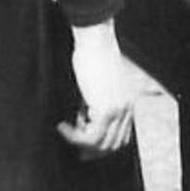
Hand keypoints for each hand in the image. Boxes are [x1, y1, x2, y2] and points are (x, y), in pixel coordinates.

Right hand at [60, 21, 134, 156]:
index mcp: (127, 102)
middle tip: (72, 145)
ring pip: (101, 144)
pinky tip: (62, 127)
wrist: (96, 40)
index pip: (121, 137)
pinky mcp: (106, 110)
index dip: (101, 144)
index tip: (82, 142)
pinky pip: (90, 137)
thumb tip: (82, 118)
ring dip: (81, 143)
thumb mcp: (96, 83)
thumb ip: (95, 101)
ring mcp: (118, 111)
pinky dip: (74, 137)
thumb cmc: (92, 54)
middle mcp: (127, 109)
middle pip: (112, 145)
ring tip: (65, 130)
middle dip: (91, 150)